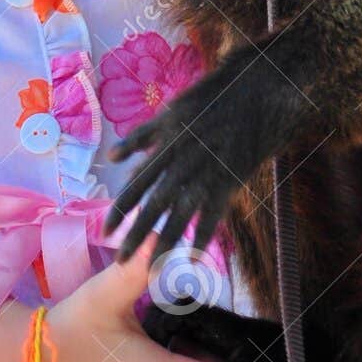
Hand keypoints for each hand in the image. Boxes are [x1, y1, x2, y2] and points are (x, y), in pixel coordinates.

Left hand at [104, 62, 268, 260]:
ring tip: (151, 267)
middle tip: (121, 260)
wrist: (256, 93)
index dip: (120, 209)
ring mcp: (205, 172)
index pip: (136, 183)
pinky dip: (202, 237)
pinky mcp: (229, 181)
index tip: (105, 231)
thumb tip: (113, 156)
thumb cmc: (212, 98)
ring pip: (180, 214)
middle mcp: (181, 162)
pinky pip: (213, 215)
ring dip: (164, 242)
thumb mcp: (172, 111)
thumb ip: (143, 136)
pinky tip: (192, 258)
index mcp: (165, 144)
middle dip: (136, 234)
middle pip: (153, 204)